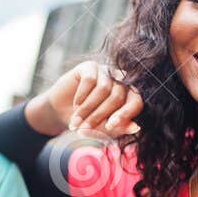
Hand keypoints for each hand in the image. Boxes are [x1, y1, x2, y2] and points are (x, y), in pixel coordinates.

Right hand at [28, 61, 142, 137]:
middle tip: (84, 129)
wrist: (61, 112)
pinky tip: (75, 105)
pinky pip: (90, 80)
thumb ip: (119, 128)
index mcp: (128, 97)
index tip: (110, 126)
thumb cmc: (86, 122)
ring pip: (103, 89)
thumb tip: (136, 128)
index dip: (125, 114)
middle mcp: (120, 81)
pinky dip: (81, 96)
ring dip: (87, 109)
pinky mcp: (90, 66)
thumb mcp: (102, 129)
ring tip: (76, 122)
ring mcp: (105, 72)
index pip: (136, 102)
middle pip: (117, 96)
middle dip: (100, 115)